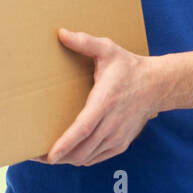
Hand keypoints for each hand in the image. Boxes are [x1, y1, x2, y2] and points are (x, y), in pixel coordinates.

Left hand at [38, 28, 160, 165]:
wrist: (157, 86)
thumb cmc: (128, 67)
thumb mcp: (108, 50)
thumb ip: (84, 42)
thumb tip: (61, 33)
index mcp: (105, 101)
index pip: (84, 128)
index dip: (65, 143)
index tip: (50, 155)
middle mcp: (112, 124)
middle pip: (81, 150)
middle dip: (57, 157)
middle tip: (36, 155)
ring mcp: (117, 137)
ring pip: (87, 157)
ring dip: (67, 159)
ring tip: (48, 156)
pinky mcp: (121, 144)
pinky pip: (95, 158)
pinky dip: (80, 158)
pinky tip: (68, 153)